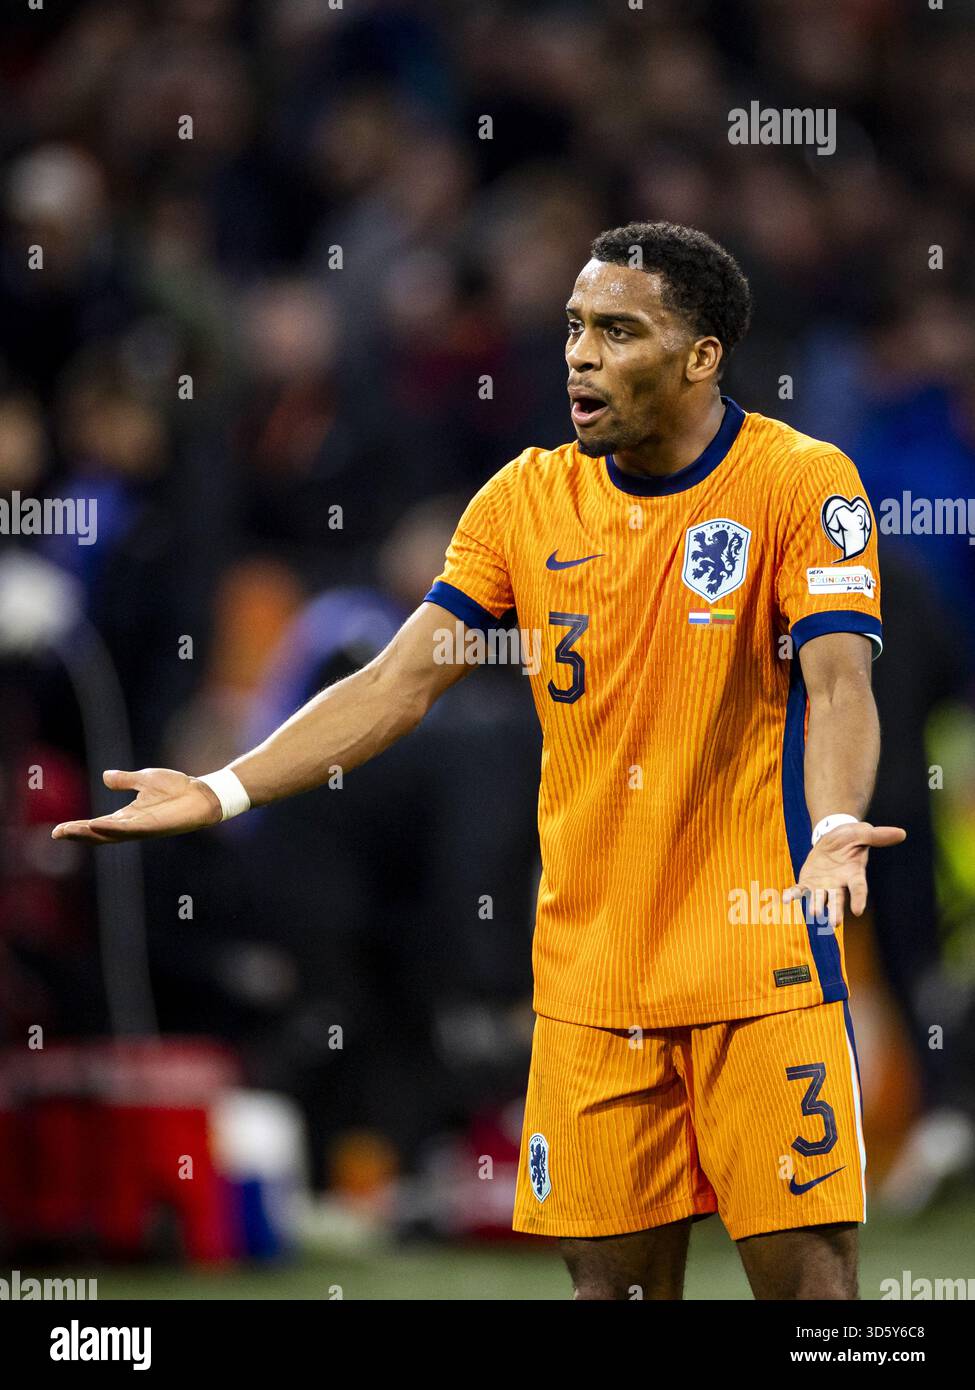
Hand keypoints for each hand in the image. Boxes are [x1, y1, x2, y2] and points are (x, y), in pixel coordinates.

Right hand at [51, 768, 223, 843]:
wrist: (202, 793)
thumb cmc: (177, 789)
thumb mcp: (145, 779)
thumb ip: (125, 780)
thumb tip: (105, 777)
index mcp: (127, 816)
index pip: (97, 825)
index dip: (78, 828)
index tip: (57, 830)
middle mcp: (132, 825)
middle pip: (99, 834)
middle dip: (78, 834)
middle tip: (57, 834)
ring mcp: (143, 827)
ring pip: (111, 834)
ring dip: (90, 833)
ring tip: (70, 831)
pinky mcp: (155, 826)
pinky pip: (131, 829)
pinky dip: (114, 828)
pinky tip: (98, 824)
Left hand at [782, 820, 906, 932]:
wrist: (833, 837)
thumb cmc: (852, 837)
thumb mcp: (863, 833)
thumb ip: (878, 836)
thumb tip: (902, 833)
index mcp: (854, 873)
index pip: (858, 888)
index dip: (859, 898)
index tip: (858, 911)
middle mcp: (839, 883)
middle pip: (837, 899)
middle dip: (835, 911)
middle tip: (834, 923)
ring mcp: (823, 885)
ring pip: (818, 898)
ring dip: (815, 906)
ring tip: (813, 915)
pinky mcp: (809, 881)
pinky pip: (800, 890)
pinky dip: (793, 895)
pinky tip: (785, 900)